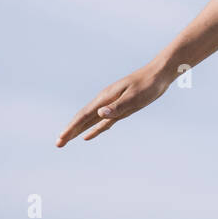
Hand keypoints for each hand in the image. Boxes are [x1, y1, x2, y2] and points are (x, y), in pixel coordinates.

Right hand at [55, 59, 173, 146]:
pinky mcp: (120, 108)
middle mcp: (105, 101)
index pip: (84, 115)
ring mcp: (112, 105)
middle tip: (58, 144)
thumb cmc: (148, 84)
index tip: (61, 139)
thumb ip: (118, 106)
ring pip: (90, 121)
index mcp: (106, 98)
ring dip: (78, 131)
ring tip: (67, 140)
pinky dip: (94, 130)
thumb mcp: (134, 97)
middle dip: (70, 131)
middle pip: (83, 119)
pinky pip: (103, 122)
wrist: (159, 74)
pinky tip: (88, 136)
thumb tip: (99, 114)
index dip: (71, 128)